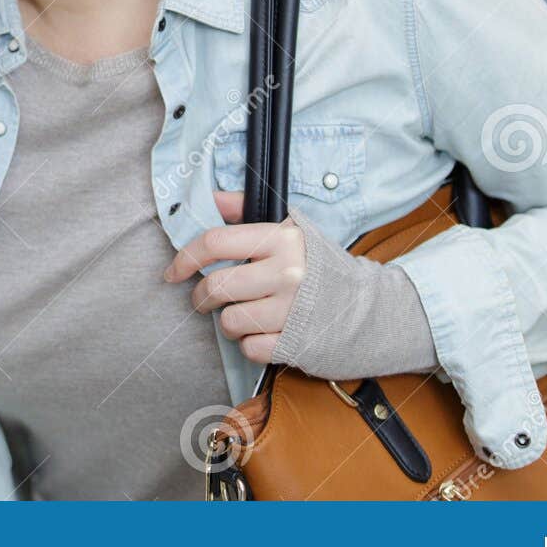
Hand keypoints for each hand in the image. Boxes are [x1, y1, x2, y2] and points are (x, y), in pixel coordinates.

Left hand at [161, 189, 306, 363]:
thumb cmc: (323, 268)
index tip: (174, 271)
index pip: (217, 242)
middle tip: (206, 299)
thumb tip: (211, 198)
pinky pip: (249, 348)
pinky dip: (249, 344)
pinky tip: (264, 333)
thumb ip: (248, 212)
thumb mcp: (293, 231)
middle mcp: (287, 273)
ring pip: (229, 321)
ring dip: (228, 322)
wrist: (372, 310)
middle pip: (217, 287)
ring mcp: (292, 311)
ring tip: (244, 316)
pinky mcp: (297, 344)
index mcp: (282, 240)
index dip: (186, 258)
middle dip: (202, 297)